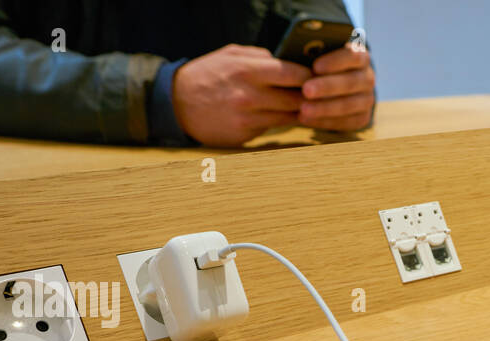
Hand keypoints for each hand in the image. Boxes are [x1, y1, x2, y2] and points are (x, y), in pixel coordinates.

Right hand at [173, 44, 310, 145]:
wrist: (176, 104)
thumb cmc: (206, 75)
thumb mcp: (229, 55)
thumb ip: (259, 56)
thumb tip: (286, 61)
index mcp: (247, 71)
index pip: (293, 74)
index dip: (308, 76)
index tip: (313, 77)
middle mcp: (249, 96)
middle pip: (296, 99)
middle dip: (307, 97)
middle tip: (312, 95)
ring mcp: (247, 119)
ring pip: (288, 117)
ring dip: (297, 112)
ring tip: (300, 106)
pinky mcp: (245, 136)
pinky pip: (271, 128)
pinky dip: (277, 122)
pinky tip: (275, 116)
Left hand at [298, 46, 375, 130]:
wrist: (336, 84)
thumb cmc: (322, 64)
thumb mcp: (320, 55)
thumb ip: (314, 55)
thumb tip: (300, 56)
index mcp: (360, 56)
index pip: (353, 56)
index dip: (335, 61)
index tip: (315, 67)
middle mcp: (367, 78)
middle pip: (350, 82)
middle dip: (327, 87)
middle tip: (306, 90)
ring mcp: (367, 99)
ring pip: (348, 105)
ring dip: (324, 108)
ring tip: (303, 109)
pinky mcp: (362, 117)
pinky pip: (345, 122)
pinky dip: (324, 121)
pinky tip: (306, 119)